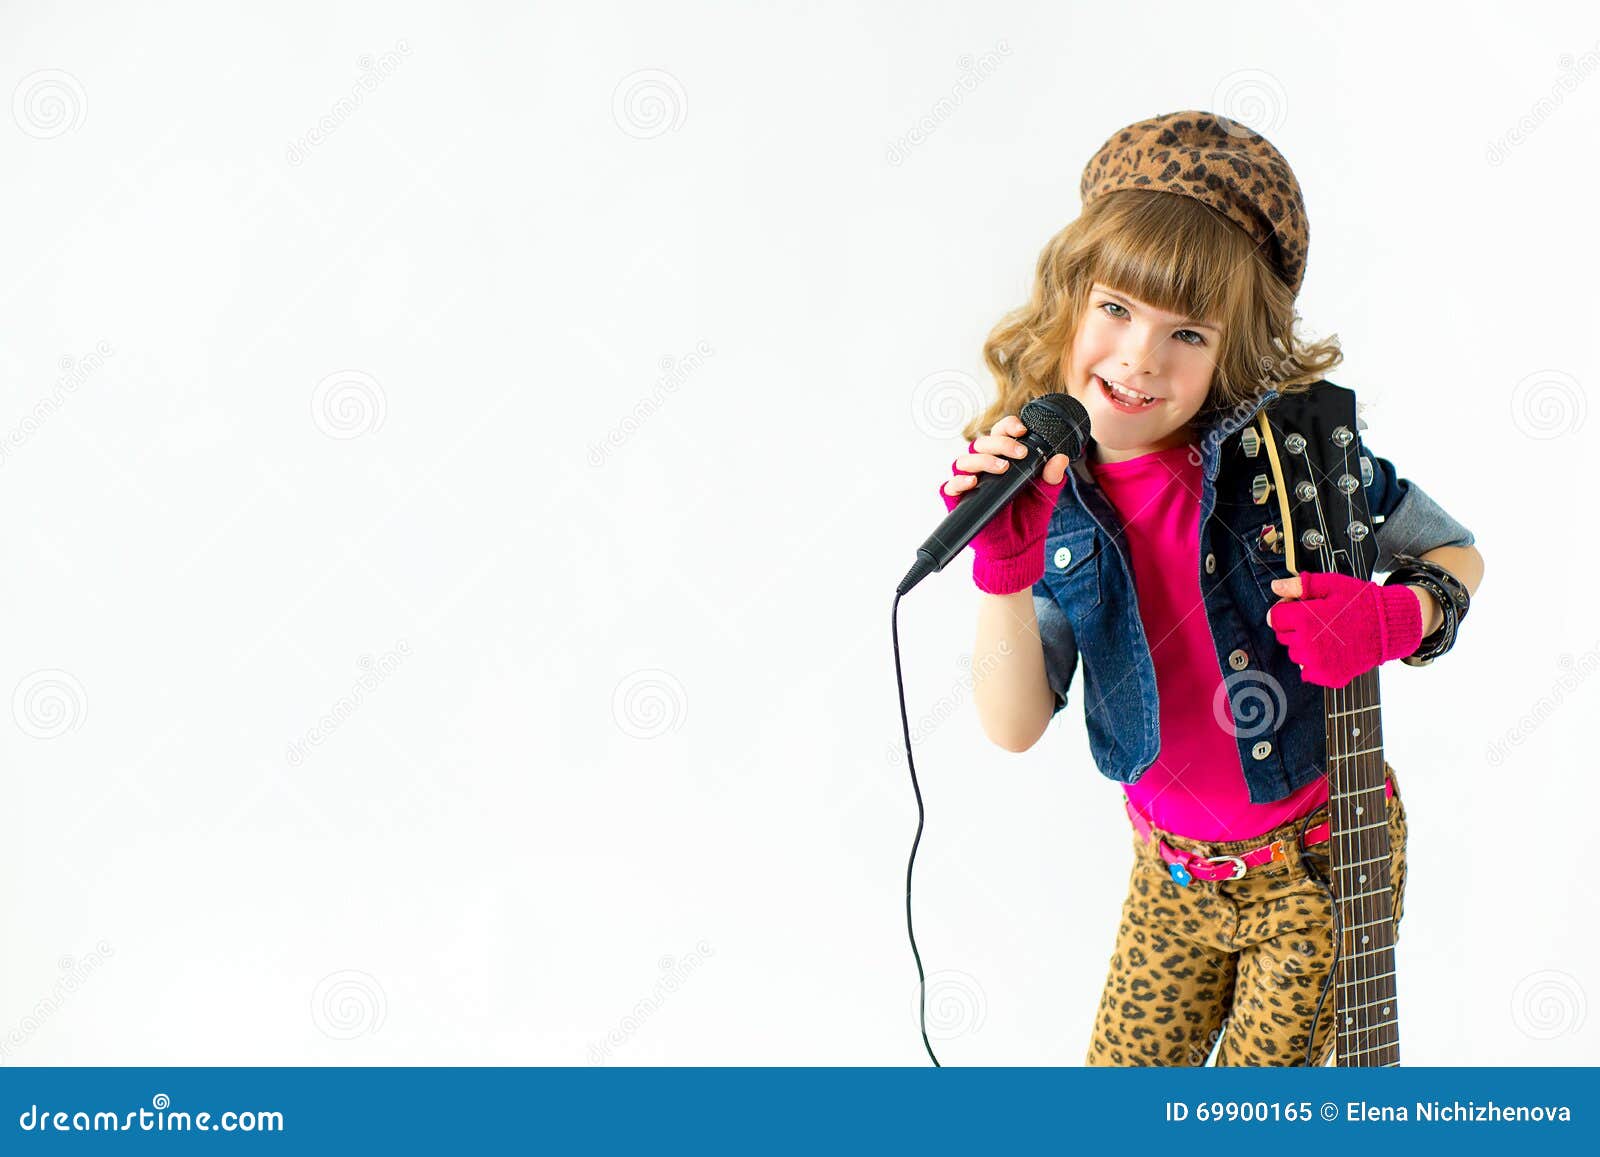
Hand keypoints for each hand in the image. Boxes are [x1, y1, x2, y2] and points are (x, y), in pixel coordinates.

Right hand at [939, 414, 1072, 594]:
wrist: (1017, 548)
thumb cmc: (1028, 518)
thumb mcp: (1044, 494)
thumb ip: (1052, 476)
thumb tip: (1060, 458)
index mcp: (1003, 459)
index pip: (999, 434)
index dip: (1007, 427)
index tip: (1022, 430)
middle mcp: (984, 468)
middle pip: (981, 443)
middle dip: (1000, 443)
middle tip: (1020, 453)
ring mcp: (970, 484)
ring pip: (964, 460)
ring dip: (982, 459)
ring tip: (1002, 468)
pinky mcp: (959, 501)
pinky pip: (950, 486)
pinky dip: (958, 481)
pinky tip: (973, 482)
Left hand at [1265, 572, 1424, 687]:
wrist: (1389, 627)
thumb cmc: (1362, 603)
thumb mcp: (1332, 584)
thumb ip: (1300, 585)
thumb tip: (1275, 586)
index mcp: (1304, 619)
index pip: (1275, 618)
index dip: (1285, 611)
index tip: (1300, 609)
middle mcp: (1307, 644)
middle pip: (1283, 637)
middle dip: (1295, 628)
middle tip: (1320, 621)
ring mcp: (1318, 663)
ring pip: (1295, 654)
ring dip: (1305, 646)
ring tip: (1328, 636)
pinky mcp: (1329, 677)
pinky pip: (1308, 672)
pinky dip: (1316, 664)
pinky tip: (1332, 651)